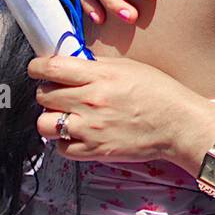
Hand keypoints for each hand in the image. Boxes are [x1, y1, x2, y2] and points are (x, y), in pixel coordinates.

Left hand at [29, 54, 214, 173]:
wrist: (177, 124)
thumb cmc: (158, 92)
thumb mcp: (127, 67)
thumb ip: (96, 65)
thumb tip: (71, 63)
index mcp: (100, 75)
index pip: (52, 68)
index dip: (37, 67)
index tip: (37, 67)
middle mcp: (91, 101)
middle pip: (43, 95)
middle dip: (46, 90)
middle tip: (57, 90)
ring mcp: (90, 129)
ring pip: (45, 123)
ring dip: (50, 117)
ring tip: (65, 114)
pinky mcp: (94, 151)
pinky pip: (60, 148)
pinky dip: (63, 140)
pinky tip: (76, 132)